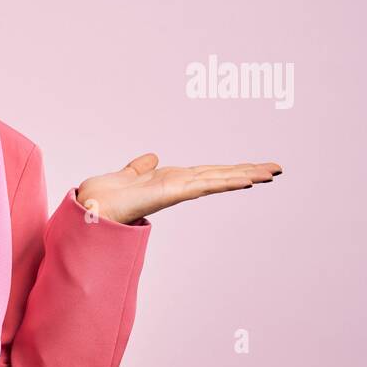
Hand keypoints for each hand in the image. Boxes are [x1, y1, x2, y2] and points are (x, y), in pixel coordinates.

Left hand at [75, 154, 282, 224]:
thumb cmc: (104, 196)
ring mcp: (176, 190)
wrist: (89, 208)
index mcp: (170, 180)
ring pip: (218, 180)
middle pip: (220, 175)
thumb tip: (151, 158)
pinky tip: (244, 180)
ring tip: (271, 173)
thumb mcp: (127, 175)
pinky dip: (224, 182)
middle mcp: (177, 185)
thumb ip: (140, 168)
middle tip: (277, 168)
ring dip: (245, 176)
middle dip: (248, 172)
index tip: (253, 167)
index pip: (207, 172)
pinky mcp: (171, 194)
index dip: (231, 169)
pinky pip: (203, 186)